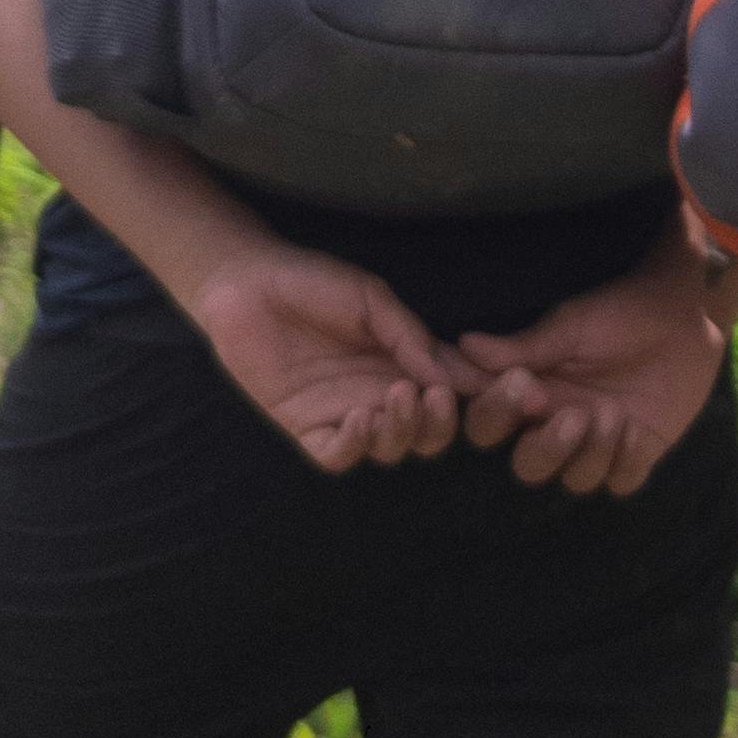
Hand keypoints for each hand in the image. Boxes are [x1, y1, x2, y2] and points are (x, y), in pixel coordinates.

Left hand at [189, 238, 461, 472]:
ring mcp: (342, 414)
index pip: (449, 396)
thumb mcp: (372, 300)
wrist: (247, 282)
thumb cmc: (311, 282)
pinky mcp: (304, 426)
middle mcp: (379, 395)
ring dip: (402, 431)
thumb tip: (457, 378)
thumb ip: (410, 337)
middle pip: (426, 435)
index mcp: (404, 365)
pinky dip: (355, 446)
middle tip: (434, 397)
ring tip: (397, 397)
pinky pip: (337, 456)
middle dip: (439, 424)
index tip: (490, 389)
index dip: (473, 400)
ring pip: (388, 450)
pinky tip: (361, 417)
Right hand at [448, 241, 734, 498]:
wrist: (685, 312)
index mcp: (531, 391)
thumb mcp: (572, 324)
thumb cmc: (621, 309)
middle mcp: (556, 423)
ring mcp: (598, 442)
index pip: (489, 422)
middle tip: (575, 414)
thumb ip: (524, 346)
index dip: (496, 415)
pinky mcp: (637, 451)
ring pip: (575, 481)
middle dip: (547, 449)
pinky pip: (621, 482)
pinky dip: (627, 463)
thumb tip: (465, 346)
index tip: (524, 385)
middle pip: (528, 467)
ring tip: (615, 413)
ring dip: (592, 453)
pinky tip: (638, 430)